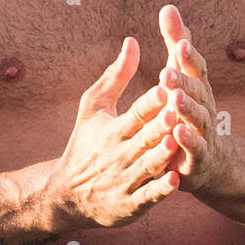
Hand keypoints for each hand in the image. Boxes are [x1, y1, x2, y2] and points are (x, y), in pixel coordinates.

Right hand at [49, 37, 180, 229]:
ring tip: (177, 140)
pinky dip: (160, 190)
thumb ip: (115, 75)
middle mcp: (120, 154)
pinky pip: (147, 196)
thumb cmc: (85, 143)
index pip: (135, 113)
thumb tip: (132, 41)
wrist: (67, 195)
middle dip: (159, 125)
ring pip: (148, 166)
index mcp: (113, 130)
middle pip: (145, 138)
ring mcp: (125, 180)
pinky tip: (175, 181)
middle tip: (176, 110)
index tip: (165, 86)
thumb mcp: (93, 107)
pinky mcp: (131, 204)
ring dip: (163, 154)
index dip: (151, 101)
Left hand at [156, 5, 224, 194]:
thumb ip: (176, 43)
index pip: (196, 68)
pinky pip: (195, 148)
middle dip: (184, 80)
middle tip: (167, 70)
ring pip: (197, 118)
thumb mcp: (182, 75)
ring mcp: (203, 132)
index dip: (189, 56)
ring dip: (187, 107)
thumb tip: (168, 7)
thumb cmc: (190, 109)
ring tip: (174, 97)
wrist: (209, 161)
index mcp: (198, 87)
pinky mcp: (198, 157)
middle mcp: (205, 107)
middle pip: (197, 91)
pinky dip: (188, 140)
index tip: (179, 42)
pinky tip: (177, 132)